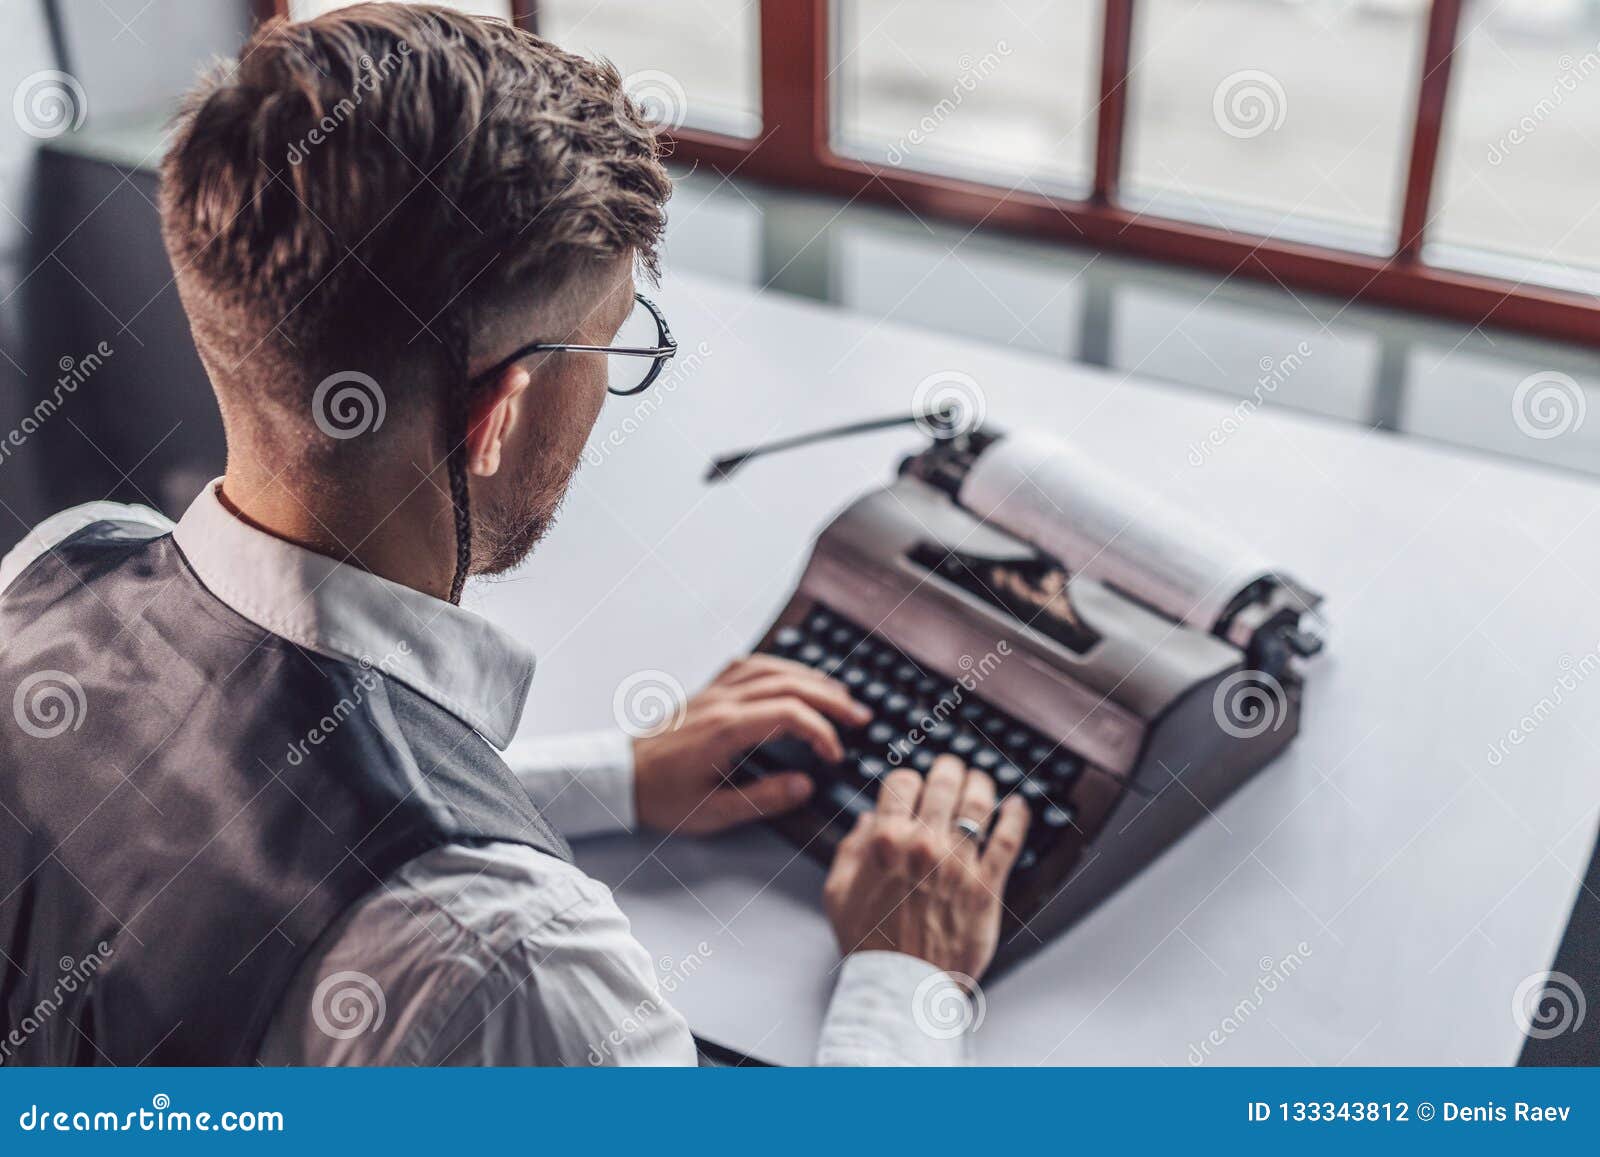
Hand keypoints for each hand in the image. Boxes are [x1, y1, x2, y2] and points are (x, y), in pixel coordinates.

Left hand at [632, 654, 870, 834]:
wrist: (620, 776)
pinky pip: (749, 665)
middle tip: (860, 715)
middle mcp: (723, 702)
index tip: (835, 755)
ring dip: (811, 678)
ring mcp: (715, 692)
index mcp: (725, 730)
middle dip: (831, 698)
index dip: (821, 732)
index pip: (789, 714)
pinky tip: (793, 676)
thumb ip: (761, 800)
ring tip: (840, 694)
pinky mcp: (708, 691)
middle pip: (789, 684)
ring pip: (772, 669)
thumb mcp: (711, 812)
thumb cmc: (661, 796)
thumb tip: (804, 784)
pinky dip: (779, 666)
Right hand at [822, 755, 1029, 980]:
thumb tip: (866, 821)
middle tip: (952, 766)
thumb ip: (850, 849)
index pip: (902, 782)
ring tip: (981, 779)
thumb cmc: (868, 945)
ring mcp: (958, 864)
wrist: (901, 989)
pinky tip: (1018, 805)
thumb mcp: (838, 893)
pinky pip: (1008, 841)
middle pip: (944, 783)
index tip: (912, 785)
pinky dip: (1017, 817)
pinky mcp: (986, 887)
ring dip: (981, 783)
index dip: (907, 779)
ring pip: (979, 803)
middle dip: (948, 768)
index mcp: (886, 842)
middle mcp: (924, 845)